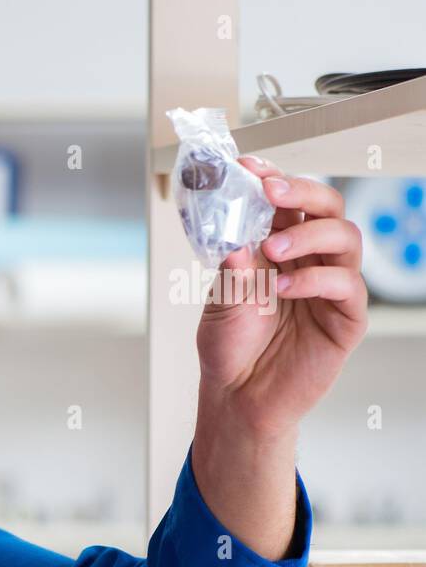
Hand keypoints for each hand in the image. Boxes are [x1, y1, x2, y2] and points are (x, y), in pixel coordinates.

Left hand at [195, 155, 367, 439]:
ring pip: (345, 237)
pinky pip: (346, 286)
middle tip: (272, 192)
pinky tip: (284, 287)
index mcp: (276, 250)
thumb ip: (230, 270)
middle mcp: (309, 262)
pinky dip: (316, 279)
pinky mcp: (345, 319)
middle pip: (327, 208)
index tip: (250, 167)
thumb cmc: (229, 350)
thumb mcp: (219, 304)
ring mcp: (330, 288)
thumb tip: (236, 236)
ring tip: (272, 250)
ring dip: (309, 234)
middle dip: (302, 192)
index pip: (285, 204)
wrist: (237, 398)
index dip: (273, 179)